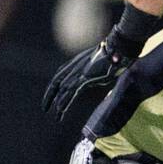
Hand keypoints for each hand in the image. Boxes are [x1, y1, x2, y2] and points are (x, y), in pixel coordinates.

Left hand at [41, 3, 157, 119]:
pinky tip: (60, 110)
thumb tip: (89, 83)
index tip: (50, 97)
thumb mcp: (96, 65)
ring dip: (57, 103)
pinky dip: (65, 101)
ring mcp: (79, 72)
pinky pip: (71, 92)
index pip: (58, 77)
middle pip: (56, 83)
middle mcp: (73, 68)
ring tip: (55, 115)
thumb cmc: (111, 55)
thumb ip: (89, 74)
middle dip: (49, 96)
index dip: (53, 88)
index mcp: (74, 64)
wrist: (117, 48)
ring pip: (62, 90)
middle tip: (44, 108)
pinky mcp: (85, 78)